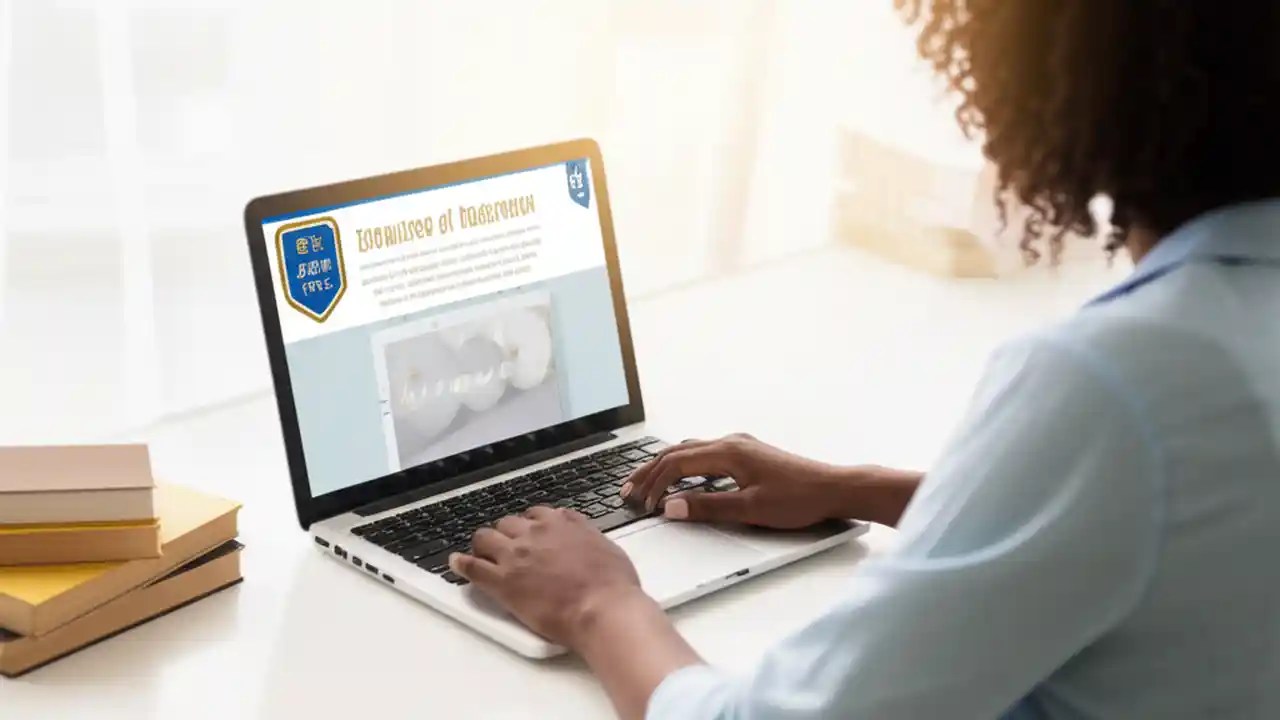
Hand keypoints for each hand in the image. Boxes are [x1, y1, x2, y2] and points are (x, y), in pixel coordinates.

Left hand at [449, 506, 647, 646]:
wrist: (602, 609)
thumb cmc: (613, 585)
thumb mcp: (607, 547)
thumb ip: (586, 534)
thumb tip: (580, 532)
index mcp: (562, 523)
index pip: (537, 513)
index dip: (531, 524)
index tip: (530, 533)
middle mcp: (536, 533)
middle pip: (508, 523)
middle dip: (507, 534)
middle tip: (508, 548)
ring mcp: (516, 556)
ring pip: (486, 538)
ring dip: (485, 544)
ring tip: (483, 554)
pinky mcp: (503, 582)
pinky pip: (473, 567)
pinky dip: (461, 564)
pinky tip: (455, 563)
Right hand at [621, 433, 856, 528]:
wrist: (834, 488)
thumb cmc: (798, 500)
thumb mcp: (750, 510)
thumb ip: (708, 507)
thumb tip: (671, 507)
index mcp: (728, 452)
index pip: (677, 463)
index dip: (655, 483)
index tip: (641, 503)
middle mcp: (730, 442)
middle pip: (678, 452)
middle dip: (650, 471)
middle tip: (628, 490)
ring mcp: (740, 445)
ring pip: (690, 451)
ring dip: (666, 467)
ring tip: (646, 483)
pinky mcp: (748, 453)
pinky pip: (705, 454)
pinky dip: (685, 465)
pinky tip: (682, 479)